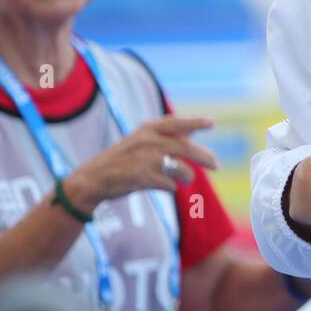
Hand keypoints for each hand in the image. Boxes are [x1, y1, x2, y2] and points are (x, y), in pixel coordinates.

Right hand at [66, 115, 218, 212]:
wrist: (94, 179)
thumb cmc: (122, 159)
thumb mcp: (141, 140)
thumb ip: (166, 137)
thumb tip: (192, 133)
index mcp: (148, 129)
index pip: (176, 123)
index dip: (194, 122)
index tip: (211, 122)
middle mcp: (148, 141)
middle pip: (185, 148)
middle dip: (204, 157)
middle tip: (217, 165)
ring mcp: (145, 160)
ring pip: (181, 169)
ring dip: (186, 176)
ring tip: (184, 179)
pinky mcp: (143, 178)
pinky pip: (170, 185)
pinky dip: (171, 187)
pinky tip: (164, 186)